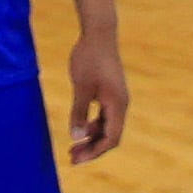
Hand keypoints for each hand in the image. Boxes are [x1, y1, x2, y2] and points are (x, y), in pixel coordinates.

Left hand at [63, 26, 127, 163]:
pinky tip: (79, 127)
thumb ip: (79, 112)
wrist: (98, 33)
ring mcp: (117, 98)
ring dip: (91, 138)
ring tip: (73, 146)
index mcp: (118, 105)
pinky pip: (104, 116)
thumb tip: (76, 137)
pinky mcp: (111, 92)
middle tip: (72, 158)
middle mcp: (121, 104)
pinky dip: (93, 125)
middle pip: (110, 136)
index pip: (111, 138)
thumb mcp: (81, 87)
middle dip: (92, 148)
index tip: (77, 159)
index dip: (95, 152)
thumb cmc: (89, 58)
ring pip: (107, 126)